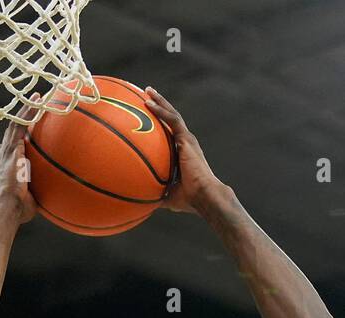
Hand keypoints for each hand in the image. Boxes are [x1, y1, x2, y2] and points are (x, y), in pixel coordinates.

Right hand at [0, 96, 40, 224]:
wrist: (8, 205)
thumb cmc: (19, 208)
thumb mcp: (30, 198)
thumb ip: (39, 193)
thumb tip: (54, 200)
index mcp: (7, 164)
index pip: (11, 146)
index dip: (18, 136)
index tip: (26, 129)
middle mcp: (5, 153)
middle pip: (14, 129)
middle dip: (23, 115)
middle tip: (34, 103)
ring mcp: (8, 149)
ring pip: (17, 123)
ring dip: (27, 109)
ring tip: (37, 97)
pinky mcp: (12, 148)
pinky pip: (21, 126)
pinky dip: (29, 114)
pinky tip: (38, 103)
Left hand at [144, 86, 224, 213]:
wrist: (204, 196)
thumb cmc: (189, 200)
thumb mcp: (167, 196)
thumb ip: (155, 193)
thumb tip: (140, 201)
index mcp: (183, 153)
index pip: (170, 133)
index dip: (161, 122)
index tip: (149, 115)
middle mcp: (186, 142)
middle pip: (171, 118)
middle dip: (160, 105)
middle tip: (147, 95)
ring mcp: (187, 139)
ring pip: (171, 113)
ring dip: (159, 101)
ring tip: (147, 91)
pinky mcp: (186, 139)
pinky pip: (171, 120)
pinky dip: (160, 110)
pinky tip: (148, 103)